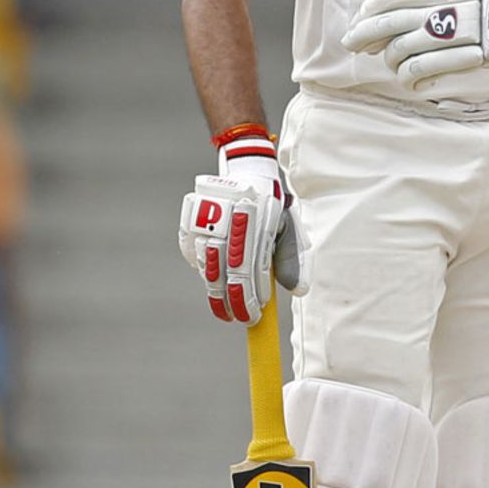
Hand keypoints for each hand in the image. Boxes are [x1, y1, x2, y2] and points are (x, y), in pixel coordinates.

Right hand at [178, 127, 308, 323]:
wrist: (247, 168)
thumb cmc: (272, 204)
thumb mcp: (288, 226)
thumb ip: (292, 257)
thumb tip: (298, 290)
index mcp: (258, 223)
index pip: (248, 270)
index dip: (248, 297)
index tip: (253, 315)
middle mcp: (229, 221)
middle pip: (224, 272)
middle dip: (231, 301)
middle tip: (238, 319)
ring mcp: (206, 220)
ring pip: (206, 265)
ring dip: (216, 290)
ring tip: (226, 307)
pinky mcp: (190, 219)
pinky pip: (192, 253)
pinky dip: (202, 268)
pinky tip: (214, 277)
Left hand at [342, 0, 488, 89]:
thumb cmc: (483, 18)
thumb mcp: (454, 1)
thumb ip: (423, 8)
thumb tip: (383, 29)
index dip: (368, 12)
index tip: (358, 23)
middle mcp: (439, 11)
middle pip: (387, 23)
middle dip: (363, 35)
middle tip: (351, 46)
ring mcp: (446, 35)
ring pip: (399, 52)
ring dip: (392, 63)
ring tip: (400, 68)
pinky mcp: (452, 57)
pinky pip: (416, 71)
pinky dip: (408, 79)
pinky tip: (412, 83)